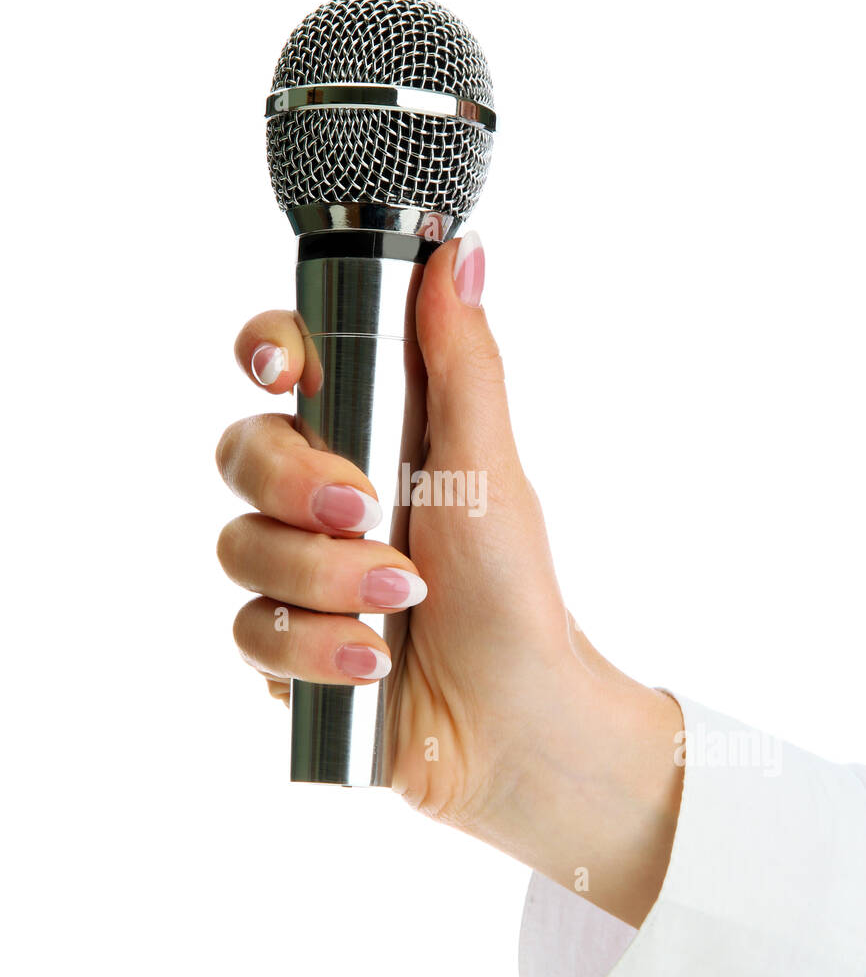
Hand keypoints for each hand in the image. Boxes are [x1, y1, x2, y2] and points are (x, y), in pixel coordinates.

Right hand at [216, 234, 682, 926]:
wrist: (518, 725)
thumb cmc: (516, 594)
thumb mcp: (489, 473)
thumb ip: (464, 365)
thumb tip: (465, 250)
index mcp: (368, 437)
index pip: (284, 366)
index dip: (268, 352)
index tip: (287, 370)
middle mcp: (320, 497)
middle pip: (240, 453)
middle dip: (297, 485)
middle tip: (365, 513)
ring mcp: (295, 573)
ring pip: (238, 548)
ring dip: (320, 579)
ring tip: (401, 605)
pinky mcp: (282, 647)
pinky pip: (249, 631)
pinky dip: (313, 648)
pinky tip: (372, 664)